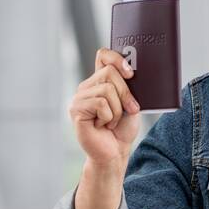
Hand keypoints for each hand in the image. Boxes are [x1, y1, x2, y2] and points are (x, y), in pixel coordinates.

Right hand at [69, 48, 140, 167]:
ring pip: (107, 89)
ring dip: (118, 110)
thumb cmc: (122, 129)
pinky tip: (103, 126)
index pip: (103, 55)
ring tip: (112, 122)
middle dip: (126, 93)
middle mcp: (87, 86)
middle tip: (129, 109)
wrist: (115, 153)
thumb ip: (129, 87)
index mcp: (99, 82)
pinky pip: (100, 104)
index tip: (130, 73)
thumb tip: (132, 72)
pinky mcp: (76, 109)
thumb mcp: (131, 103)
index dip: (117, 58)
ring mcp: (79, 98)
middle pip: (110, 72)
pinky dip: (109, 117)